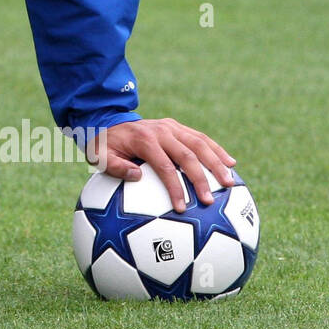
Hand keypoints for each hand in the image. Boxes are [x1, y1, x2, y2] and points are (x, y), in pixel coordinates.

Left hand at [95, 117, 236, 211]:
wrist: (107, 120)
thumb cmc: (103, 145)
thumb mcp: (98, 156)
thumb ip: (114, 166)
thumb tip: (136, 176)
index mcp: (144, 139)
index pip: (165, 166)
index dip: (175, 187)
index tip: (182, 207)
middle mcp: (161, 130)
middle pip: (187, 155)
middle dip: (200, 178)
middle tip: (210, 200)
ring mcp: (171, 127)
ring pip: (199, 143)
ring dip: (216, 163)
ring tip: (229, 183)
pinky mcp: (177, 127)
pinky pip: (200, 138)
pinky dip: (216, 149)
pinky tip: (231, 163)